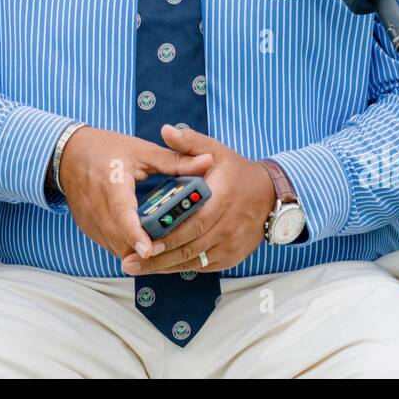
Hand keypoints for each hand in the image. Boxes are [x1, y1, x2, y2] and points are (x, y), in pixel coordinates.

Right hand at [58, 124, 214, 262]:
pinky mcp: (86, 227)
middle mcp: (96, 205)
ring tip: (159, 247)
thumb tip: (208, 162)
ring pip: (114, 247)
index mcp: (111, 182)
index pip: (122, 213)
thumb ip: (175, 161)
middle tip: (168, 249)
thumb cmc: (106, 149)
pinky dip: (125, 246)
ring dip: (135, 250)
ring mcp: (89, 219)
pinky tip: (142, 242)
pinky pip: (108, 245)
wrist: (68, 154)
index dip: (136, 234)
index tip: (149, 250)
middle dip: (143, 248)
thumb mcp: (142, 150)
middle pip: (120, 238)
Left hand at [119, 124, 275, 274]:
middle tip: (129, 262)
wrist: (269, 194)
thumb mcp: (216, 151)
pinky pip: (203, 267)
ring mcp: (231, 244)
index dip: (168, 234)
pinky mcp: (232, 256)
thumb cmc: (235, 171)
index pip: (193, 221)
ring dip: (164, 267)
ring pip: (194, 261)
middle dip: (158, 257)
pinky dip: (181, 267)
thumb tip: (166, 130)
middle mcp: (228, 225)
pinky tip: (159, 267)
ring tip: (136, 267)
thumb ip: (189, 142)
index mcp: (222, 197)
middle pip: (190, 247)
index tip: (144, 240)